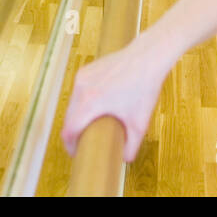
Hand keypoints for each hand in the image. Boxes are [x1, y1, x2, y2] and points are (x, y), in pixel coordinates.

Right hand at [60, 44, 165, 161]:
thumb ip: (131, 147)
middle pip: (69, 118)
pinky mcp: (85, 70)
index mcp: (90, 103)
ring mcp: (81, 77)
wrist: (147, 57)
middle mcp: (81, 89)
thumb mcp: (140, 124)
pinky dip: (83, 102)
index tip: (76, 153)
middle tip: (86, 142)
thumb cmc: (144, 88)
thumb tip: (124, 159)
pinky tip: (94, 107)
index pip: (69, 130)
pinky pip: (78, 92)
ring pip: (72, 104)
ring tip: (90, 125)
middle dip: (75, 132)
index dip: (70, 146)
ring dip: (78, 116)